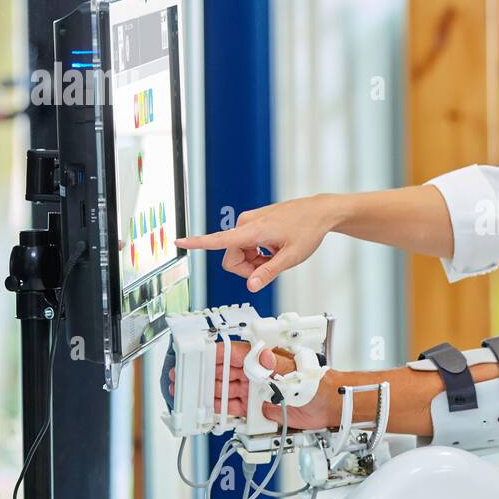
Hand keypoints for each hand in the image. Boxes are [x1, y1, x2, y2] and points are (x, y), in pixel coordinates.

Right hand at [167, 339, 341, 429]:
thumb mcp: (294, 373)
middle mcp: (257, 373)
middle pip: (224, 372)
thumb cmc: (316, 384)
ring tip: (191, 394)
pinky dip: (221, 410)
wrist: (328, 408)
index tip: (197, 354)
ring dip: (209, 393)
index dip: (215, 354)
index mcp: (264, 359)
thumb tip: (263, 356)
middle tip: (185, 377)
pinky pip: (235, 409)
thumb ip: (275, 366)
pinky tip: (209, 410)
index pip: (234, 353)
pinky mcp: (258, 408)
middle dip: (204, 374)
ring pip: (226, 391)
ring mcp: (256, 390)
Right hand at [174, 195, 341, 292]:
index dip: (196, 243)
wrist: (320, 212)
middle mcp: (246, 223)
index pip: (218, 239)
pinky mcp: (254, 222)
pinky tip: (275, 248)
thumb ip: (269, 272)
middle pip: (232, 257)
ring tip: (276, 255)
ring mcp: (250, 221)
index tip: (178, 242)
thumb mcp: (291, 257)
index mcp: (252, 231)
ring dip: (255, 260)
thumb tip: (252, 286)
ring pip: (240, 252)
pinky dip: (258, 252)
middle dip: (248, 268)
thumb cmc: (308, 229)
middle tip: (270, 268)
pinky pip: (247, 244)